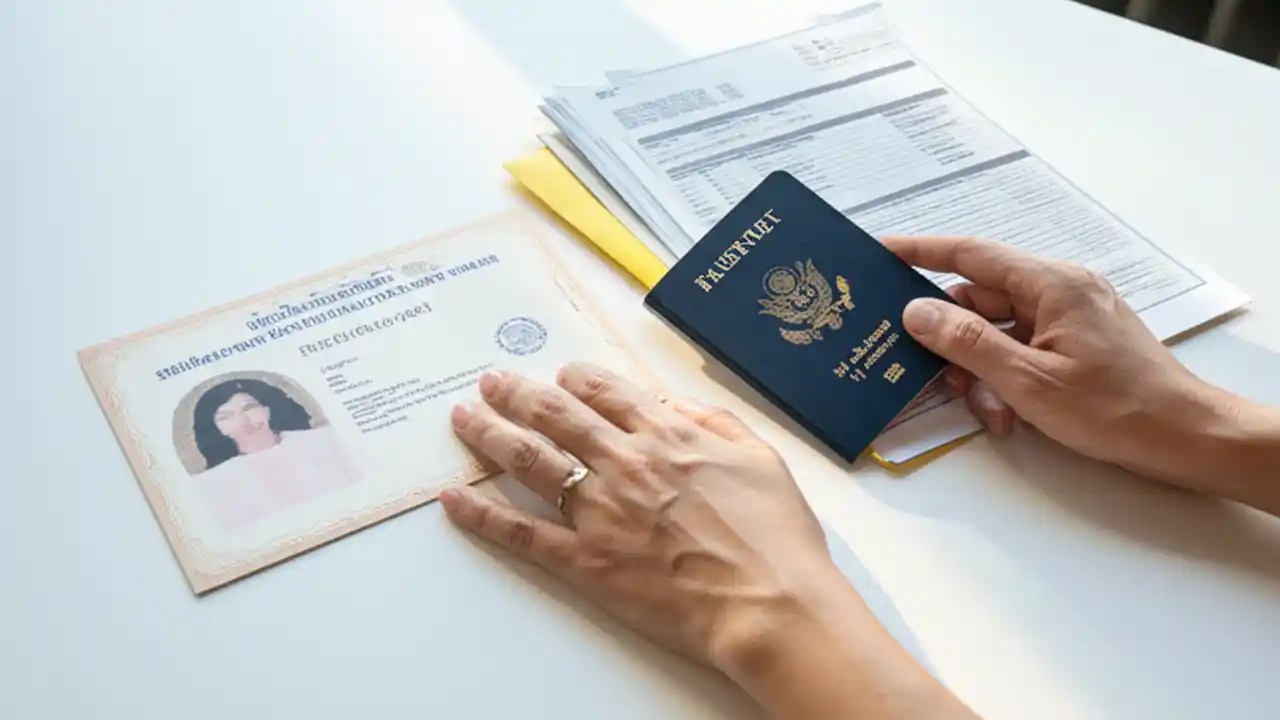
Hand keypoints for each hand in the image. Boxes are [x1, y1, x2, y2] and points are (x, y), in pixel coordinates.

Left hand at [440, 363, 975, 718]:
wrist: (768, 604)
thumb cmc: (775, 536)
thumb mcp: (760, 457)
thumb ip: (713, 421)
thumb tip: (673, 404)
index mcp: (665, 434)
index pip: (603, 389)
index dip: (575, 378)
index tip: (561, 377)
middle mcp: (623, 462)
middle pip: (553, 414)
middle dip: (515, 392)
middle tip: (490, 381)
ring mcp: (598, 512)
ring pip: (528, 460)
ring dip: (489, 434)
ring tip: (462, 418)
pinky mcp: (585, 561)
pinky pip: (521, 532)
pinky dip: (482, 514)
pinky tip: (453, 498)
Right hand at [886, 236, 1279, 507]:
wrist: (1185, 438)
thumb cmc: (1114, 408)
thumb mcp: (1026, 380)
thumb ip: (966, 342)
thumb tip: (915, 311)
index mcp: (1051, 284)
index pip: (970, 255)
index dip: (920, 251)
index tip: (879, 252)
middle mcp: (1059, 291)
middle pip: (980, 301)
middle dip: (953, 342)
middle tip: (929, 375)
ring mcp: (1068, 318)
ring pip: (998, 332)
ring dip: (981, 372)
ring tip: (989, 412)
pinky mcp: (1075, 344)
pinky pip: (1021, 350)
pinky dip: (1006, 380)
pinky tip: (1008, 415)